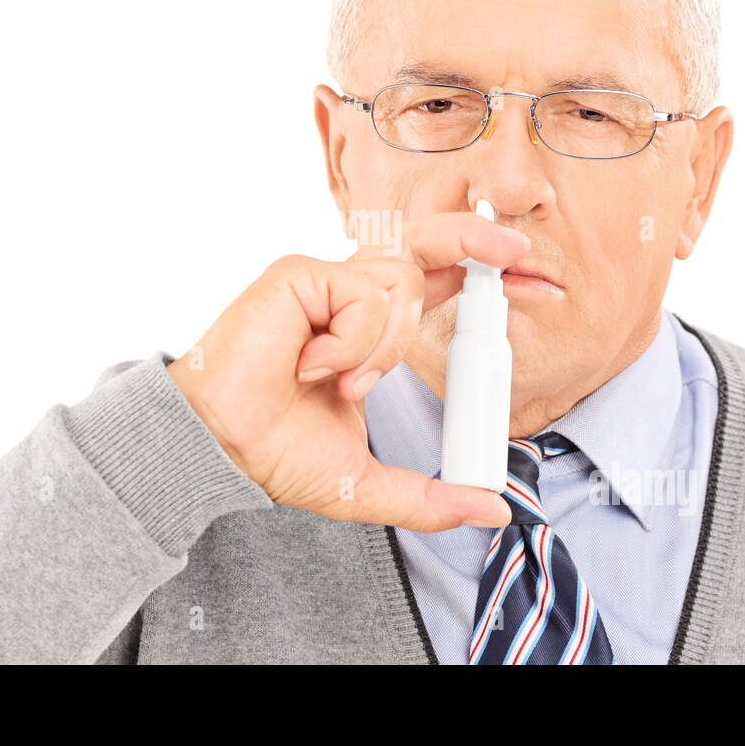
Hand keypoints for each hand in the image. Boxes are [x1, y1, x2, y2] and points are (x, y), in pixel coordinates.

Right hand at [165, 210, 529, 532]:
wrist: (223, 449)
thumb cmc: (275, 454)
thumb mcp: (369, 484)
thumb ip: (431, 498)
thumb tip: (494, 510)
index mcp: (368, 332)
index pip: (432, 284)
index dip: (475, 269)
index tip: (521, 267)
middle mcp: (348, 297)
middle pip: (424, 244)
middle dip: (474, 235)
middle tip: (516, 245)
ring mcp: (324, 281)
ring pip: (402, 284)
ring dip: (386, 348)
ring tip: (343, 384)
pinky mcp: (300, 274)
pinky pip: (364, 297)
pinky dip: (352, 343)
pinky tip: (311, 366)